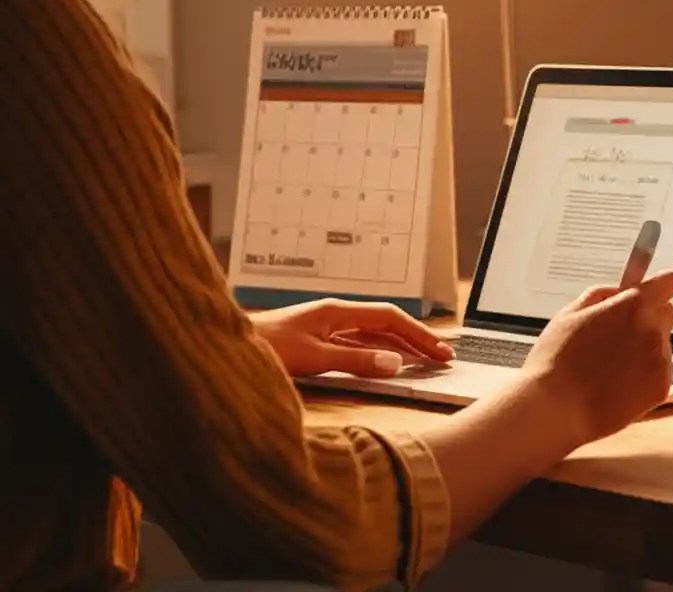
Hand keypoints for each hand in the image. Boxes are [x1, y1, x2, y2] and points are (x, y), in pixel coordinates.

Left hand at [250, 298, 454, 377]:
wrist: (224, 347)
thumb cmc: (262, 346)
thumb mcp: (313, 357)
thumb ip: (355, 361)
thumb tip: (394, 363)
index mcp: (336, 312)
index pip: (389, 318)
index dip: (418, 334)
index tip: (439, 351)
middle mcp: (334, 316)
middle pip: (386, 325)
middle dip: (417, 340)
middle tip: (443, 357)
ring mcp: (326, 329)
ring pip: (373, 336)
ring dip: (401, 348)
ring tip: (425, 361)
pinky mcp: (317, 343)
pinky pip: (358, 346)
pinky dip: (379, 355)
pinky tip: (388, 364)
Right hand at [522, 271, 672, 445]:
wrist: (556, 408)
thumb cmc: (556, 360)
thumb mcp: (571, 313)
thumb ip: (603, 294)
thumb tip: (621, 291)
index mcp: (633, 306)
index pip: (669, 282)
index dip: (657, 287)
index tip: (647, 295)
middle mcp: (653, 330)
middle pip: (666, 314)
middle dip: (649, 319)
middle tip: (619, 336)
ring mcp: (661, 361)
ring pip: (661, 345)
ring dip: (644, 350)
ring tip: (610, 367)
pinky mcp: (661, 388)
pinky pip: (659, 373)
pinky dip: (644, 376)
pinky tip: (616, 384)